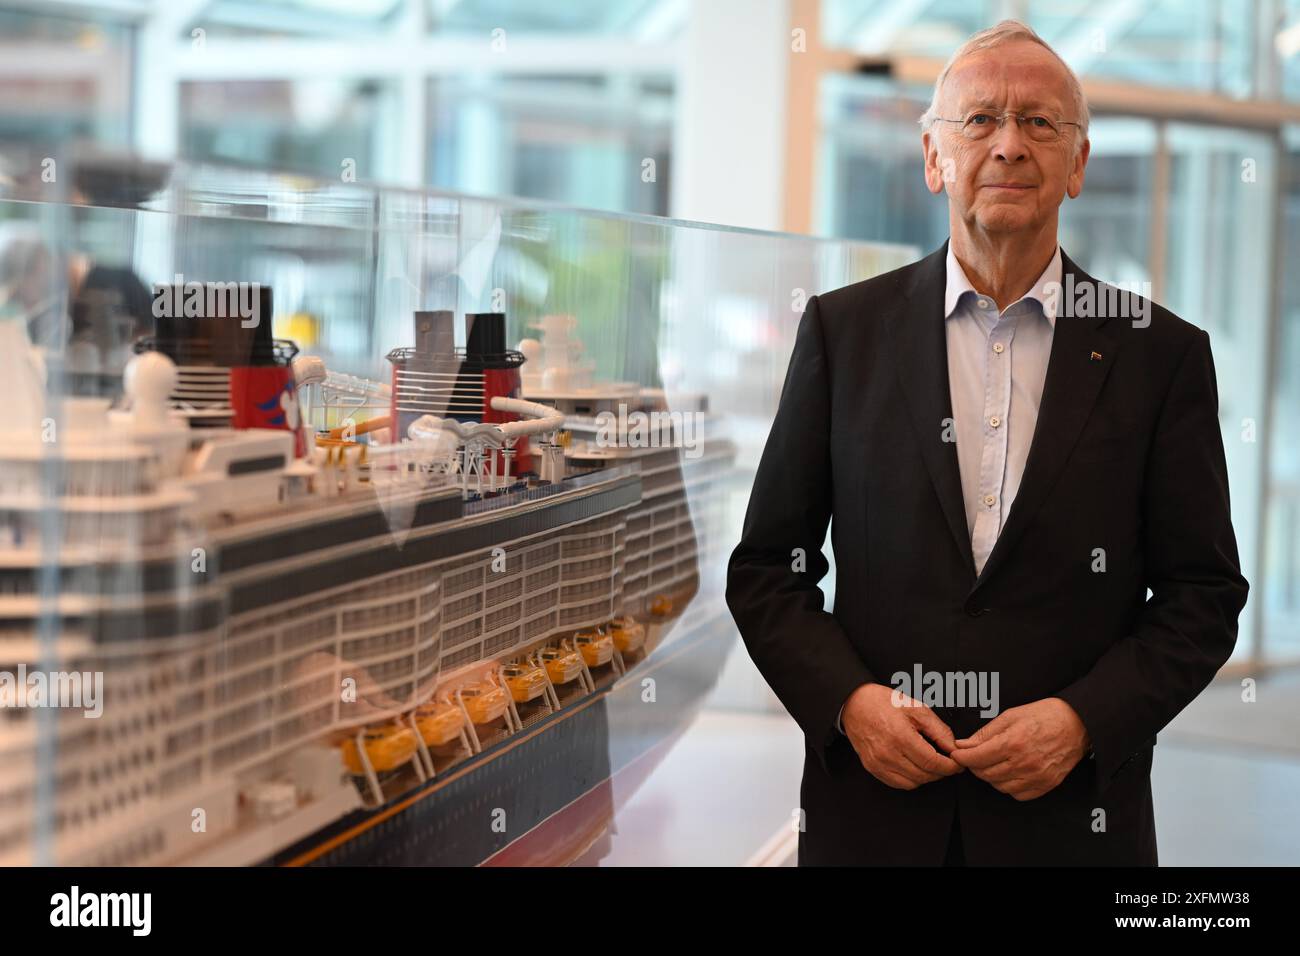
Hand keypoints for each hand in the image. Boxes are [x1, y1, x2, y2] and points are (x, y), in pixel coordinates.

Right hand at [841, 683, 963, 789]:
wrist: (854, 704)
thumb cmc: (883, 703)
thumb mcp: (916, 708)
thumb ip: (938, 730)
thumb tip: (953, 748)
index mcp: (900, 737)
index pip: (932, 762)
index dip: (950, 766)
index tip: (957, 764)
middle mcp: (888, 753)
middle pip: (924, 775)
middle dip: (941, 772)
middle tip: (948, 763)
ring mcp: (879, 763)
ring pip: (913, 782)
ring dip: (927, 777)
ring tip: (931, 764)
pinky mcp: (872, 768)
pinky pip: (898, 783)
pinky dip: (911, 780)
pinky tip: (915, 767)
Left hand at [949, 697, 1089, 800]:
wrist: (1077, 724)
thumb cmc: (1045, 716)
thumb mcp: (1011, 716)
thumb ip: (985, 733)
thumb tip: (963, 744)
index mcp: (1013, 743)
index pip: (976, 758)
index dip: (962, 757)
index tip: (957, 754)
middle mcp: (1024, 763)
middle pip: (985, 773)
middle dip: (974, 765)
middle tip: (974, 755)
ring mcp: (1036, 777)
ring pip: (999, 786)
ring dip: (990, 775)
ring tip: (993, 761)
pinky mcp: (1045, 785)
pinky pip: (1017, 794)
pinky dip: (1008, 785)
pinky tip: (1009, 772)